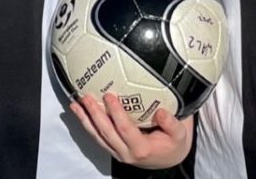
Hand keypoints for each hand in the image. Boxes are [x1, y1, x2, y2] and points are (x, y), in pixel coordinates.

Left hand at [70, 93, 192, 168]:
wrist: (170, 158)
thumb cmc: (174, 143)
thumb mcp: (180, 134)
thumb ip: (171, 124)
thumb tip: (160, 112)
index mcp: (141, 148)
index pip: (125, 129)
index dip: (115, 113)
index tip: (109, 96)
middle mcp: (126, 153)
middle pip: (106, 133)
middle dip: (94, 114)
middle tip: (86, 97)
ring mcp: (118, 153)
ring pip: (98, 137)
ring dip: (85, 120)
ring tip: (75, 104)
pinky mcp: (114, 150)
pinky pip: (98, 138)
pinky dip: (87, 125)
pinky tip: (80, 114)